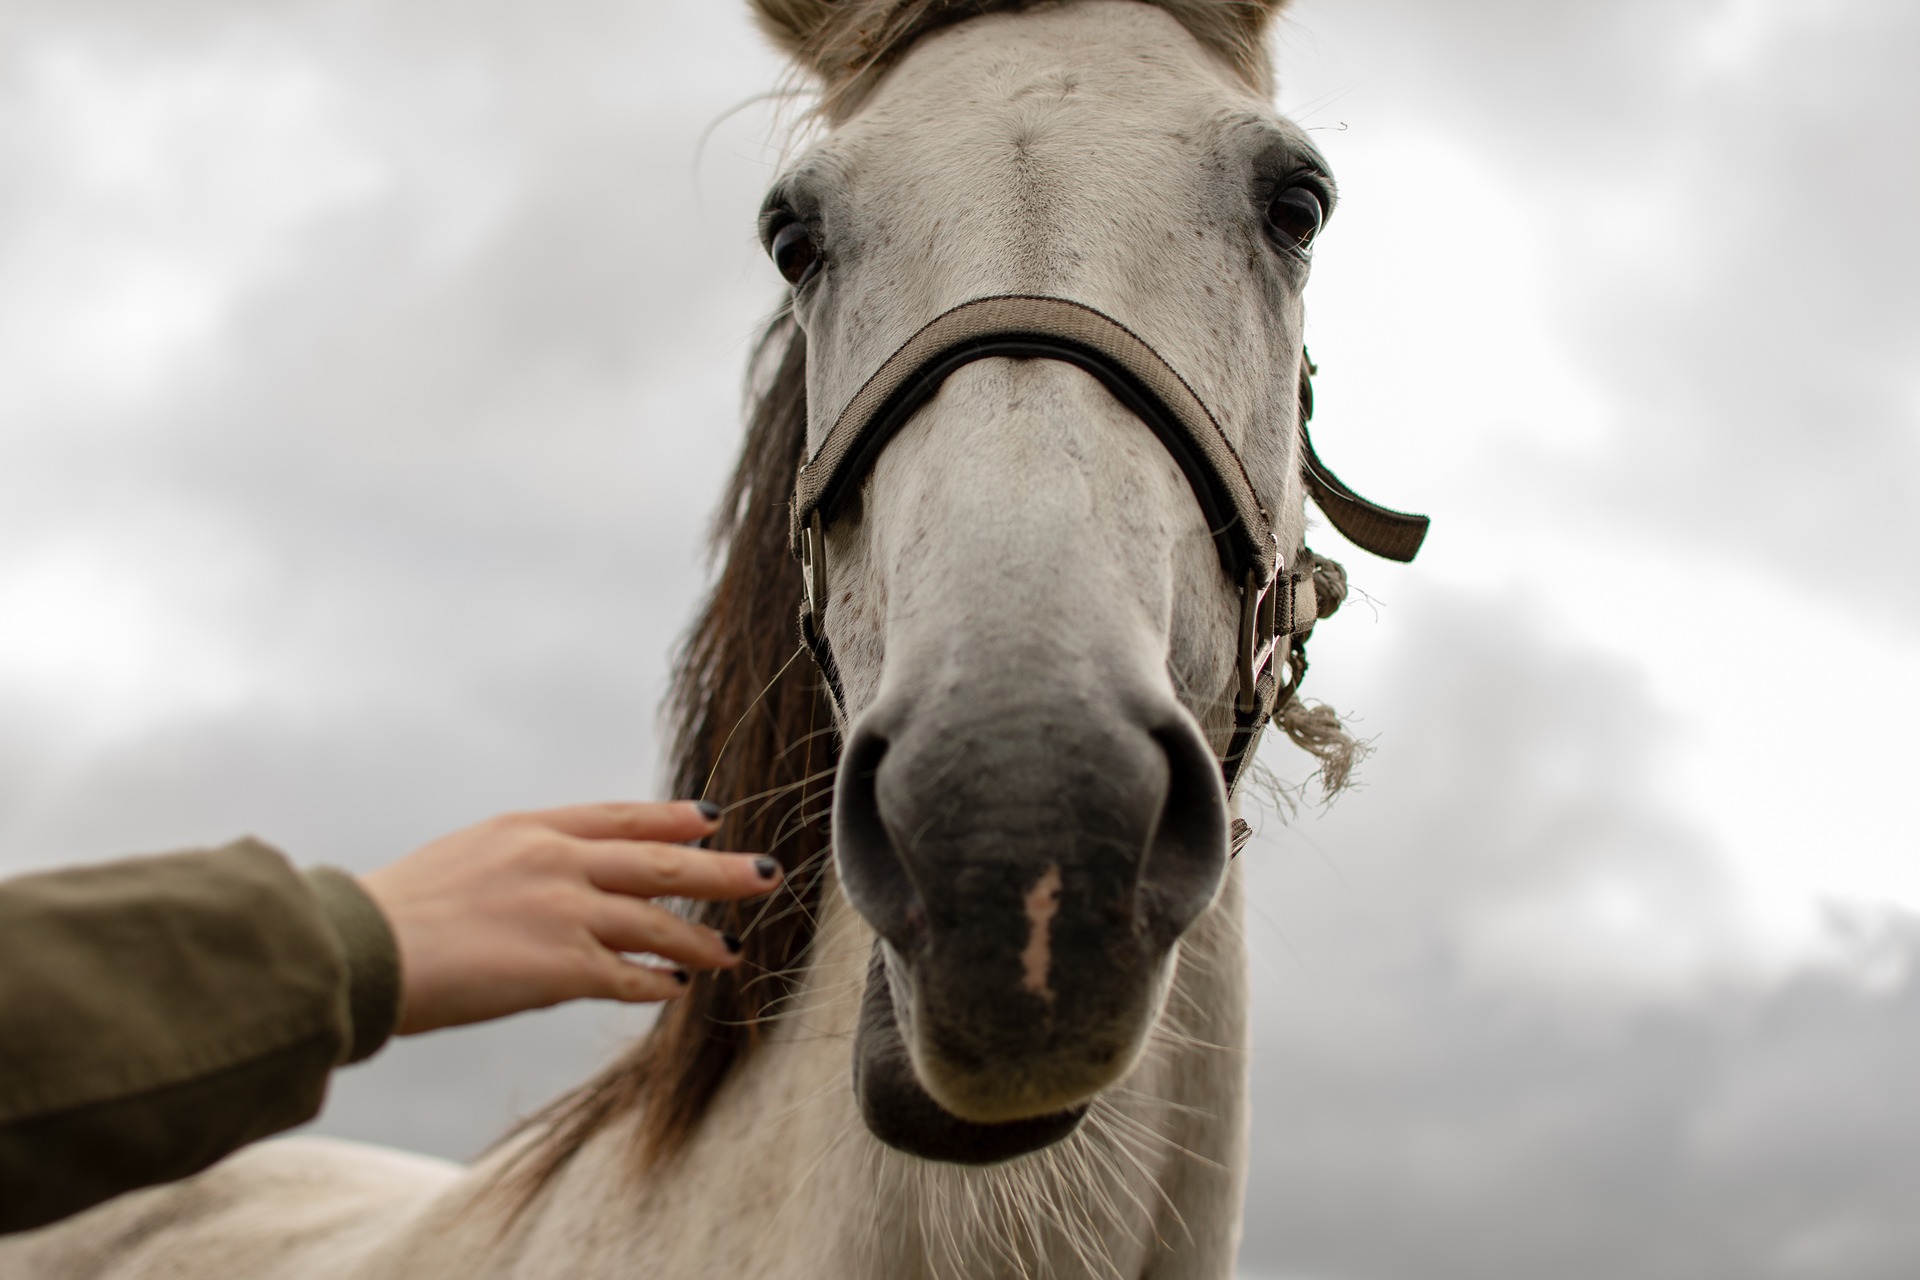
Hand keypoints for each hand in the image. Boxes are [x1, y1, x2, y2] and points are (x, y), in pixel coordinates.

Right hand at [358, 801, 776, 1035]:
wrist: (361, 949)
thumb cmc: (395, 915)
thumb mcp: (465, 858)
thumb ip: (520, 863)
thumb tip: (558, 885)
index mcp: (528, 828)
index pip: (619, 817)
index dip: (671, 817)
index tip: (711, 818)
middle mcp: (556, 860)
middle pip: (660, 860)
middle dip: (718, 870)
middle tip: (765, 874)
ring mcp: (564, 911)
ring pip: (656, 922)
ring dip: (700, 938)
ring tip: (732, 949)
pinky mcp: (561, 967)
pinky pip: (629, 976)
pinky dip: (658, 982)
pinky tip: (678, 989)